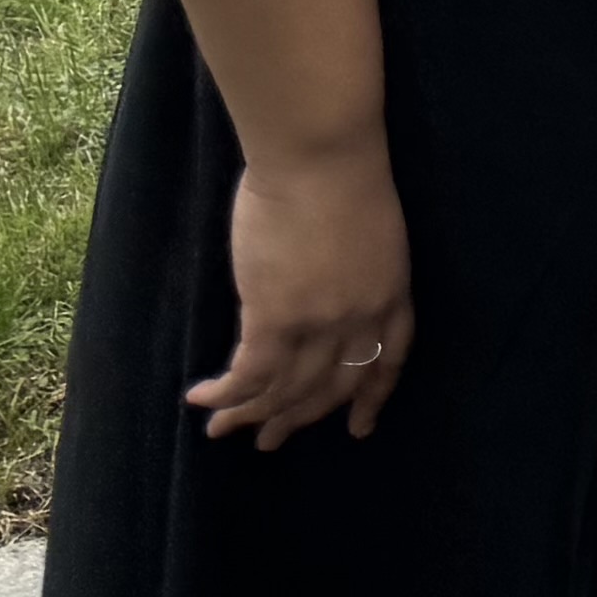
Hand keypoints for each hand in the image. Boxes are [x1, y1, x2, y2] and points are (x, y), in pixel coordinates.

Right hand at [193, 144, 410, 449]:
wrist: (322, 155)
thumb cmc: (343, 175)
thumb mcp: (371, 234)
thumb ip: (353, 274)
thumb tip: (317, 296)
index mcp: (394, 293)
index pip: (388, 361)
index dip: (371, 397)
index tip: (358, 426)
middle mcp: (361, 317)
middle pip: (332, 387)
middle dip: (299, 418)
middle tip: (270, 441)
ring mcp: (319, 322)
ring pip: (287, 390)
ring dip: (253, 416)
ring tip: (225, 430)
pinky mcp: (274, 317)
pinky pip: (249, 374)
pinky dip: (225, 394)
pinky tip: (203, 399)